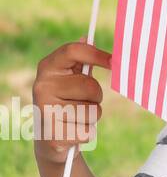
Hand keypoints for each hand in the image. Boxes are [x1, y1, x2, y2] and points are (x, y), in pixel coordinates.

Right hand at [32, 40, 110, 163]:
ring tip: (76, 118)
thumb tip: (86, 36)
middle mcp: (42, 86)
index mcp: (47, 68)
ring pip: (93, 110)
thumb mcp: (70, 81)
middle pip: (90, 85)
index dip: (96, 54)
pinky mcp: (54, 133)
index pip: (72, 51)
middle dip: (96, 97)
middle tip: (83, 102)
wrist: (50, 140)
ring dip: (92, 117)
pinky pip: (88, 131)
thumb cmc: (65, 103)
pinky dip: (87, 133)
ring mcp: (46, 110)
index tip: (114, 61)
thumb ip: (79, 63)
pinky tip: (72, 132)